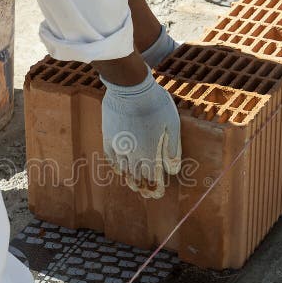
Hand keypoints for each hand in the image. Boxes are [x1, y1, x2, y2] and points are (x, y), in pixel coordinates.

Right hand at [100, 67, 181, 198]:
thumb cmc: (156, 104)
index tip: (157, 194)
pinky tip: (118, 169)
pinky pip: (110, 157)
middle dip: (142, 187)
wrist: (130, 88)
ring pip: (123, 170)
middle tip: (145, 193)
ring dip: (129, 179)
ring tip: (133, 185)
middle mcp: (133, 154)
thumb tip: (173, 169)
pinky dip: (115, 166)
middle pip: (137, 177)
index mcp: (150, 153)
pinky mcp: (108, 137)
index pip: (152, 178)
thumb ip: (172, 149)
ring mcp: (118, 147)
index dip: (155, 188)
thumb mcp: (172, 125)